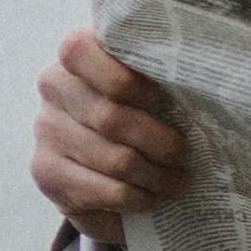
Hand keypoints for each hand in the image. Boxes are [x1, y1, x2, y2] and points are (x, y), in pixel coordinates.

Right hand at [32, 29, 191, 237]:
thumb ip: (160, 74)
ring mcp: (46, 131)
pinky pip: (104, 191)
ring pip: (113, 159)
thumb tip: (204, 84)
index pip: (82, 52)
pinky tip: (153, 197)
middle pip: (111, 117)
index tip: (160, 99)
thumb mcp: (148, 81)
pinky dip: (137, 198)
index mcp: (77, 53)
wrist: (100, 154)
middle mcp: (54, 87)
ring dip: (155, 176)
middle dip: (159, 142)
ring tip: (179, 182)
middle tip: (185, 155)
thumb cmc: (139, 106)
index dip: (125, 79)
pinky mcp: (48, 173)